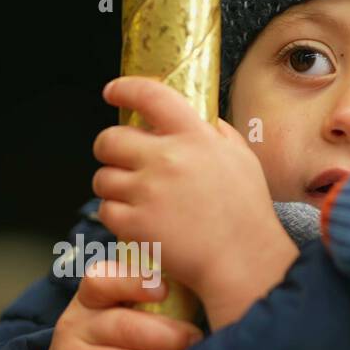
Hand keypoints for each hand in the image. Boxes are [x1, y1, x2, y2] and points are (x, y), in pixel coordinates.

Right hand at [19, 260, 204, 349]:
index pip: (102, 280)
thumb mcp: (119, 324)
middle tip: (197, 343)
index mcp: (89, 300)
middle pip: (123, 326)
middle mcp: (75, 325)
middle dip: (167, 336)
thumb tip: (206, 301)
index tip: (164, 289)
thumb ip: (148, 309)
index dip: (133, 282)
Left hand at [92, 76, 296, 325]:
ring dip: (112, 185)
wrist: (243, 261)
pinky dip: (115, 215)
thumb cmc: (247, 212)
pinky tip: (135, 220)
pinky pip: (106, 210)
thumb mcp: (242, 158)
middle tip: (119, 158)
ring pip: (102, 178)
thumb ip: (217, 133)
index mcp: (194, 137)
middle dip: (108, 148)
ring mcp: (148, 192)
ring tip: (132, 196)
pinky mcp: (135, 225)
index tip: (112, 91)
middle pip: (109, 139)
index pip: (150, 96)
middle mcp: (167, 159)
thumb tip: (200, 117)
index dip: (124, 88)